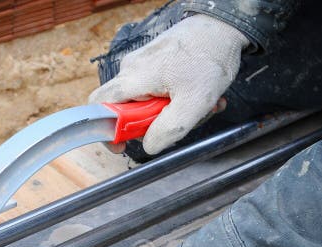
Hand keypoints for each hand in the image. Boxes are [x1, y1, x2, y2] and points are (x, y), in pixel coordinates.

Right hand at [89, 14, 247, 154]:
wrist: (223, 25)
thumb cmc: (210, 57)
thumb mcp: (194, 103)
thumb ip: (169, 130)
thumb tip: (148, 146)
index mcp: (133, 78)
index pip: (98, 108)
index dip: (107, 131)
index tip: (124, 144)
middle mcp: (131, 69)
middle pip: (125, 108)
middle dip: (152, 122)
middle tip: (178, 122)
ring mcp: (142, 63)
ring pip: (145, 100)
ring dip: (170, 111)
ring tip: (196, 106)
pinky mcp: (154, 61)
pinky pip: (156, 88)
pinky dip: (175, 98)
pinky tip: (196, 95)